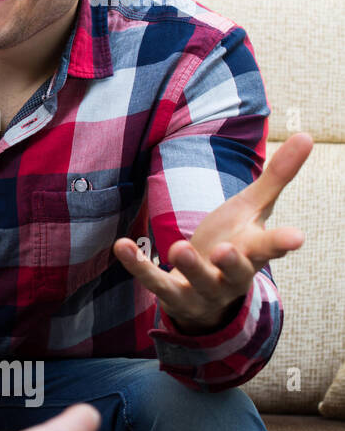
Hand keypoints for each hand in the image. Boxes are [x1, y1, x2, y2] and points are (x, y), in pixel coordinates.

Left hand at [113, 132, 311, 332]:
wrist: (208, 293)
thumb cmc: (234, 242)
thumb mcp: (253, 209)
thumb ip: (277, 176)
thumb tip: (307, 135)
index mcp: (254, 252)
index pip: (270, 247)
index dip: (282, 242)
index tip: (296, 237)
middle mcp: (233, 275)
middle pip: (238, 271)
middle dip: (233, 262)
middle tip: (226, 249)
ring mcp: (203, 289)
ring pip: (198, 281)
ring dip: (189, 266)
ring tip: (178, 248)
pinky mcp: (173, 295)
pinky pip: (155, 282)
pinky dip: (138, 265)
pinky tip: (122, 245)